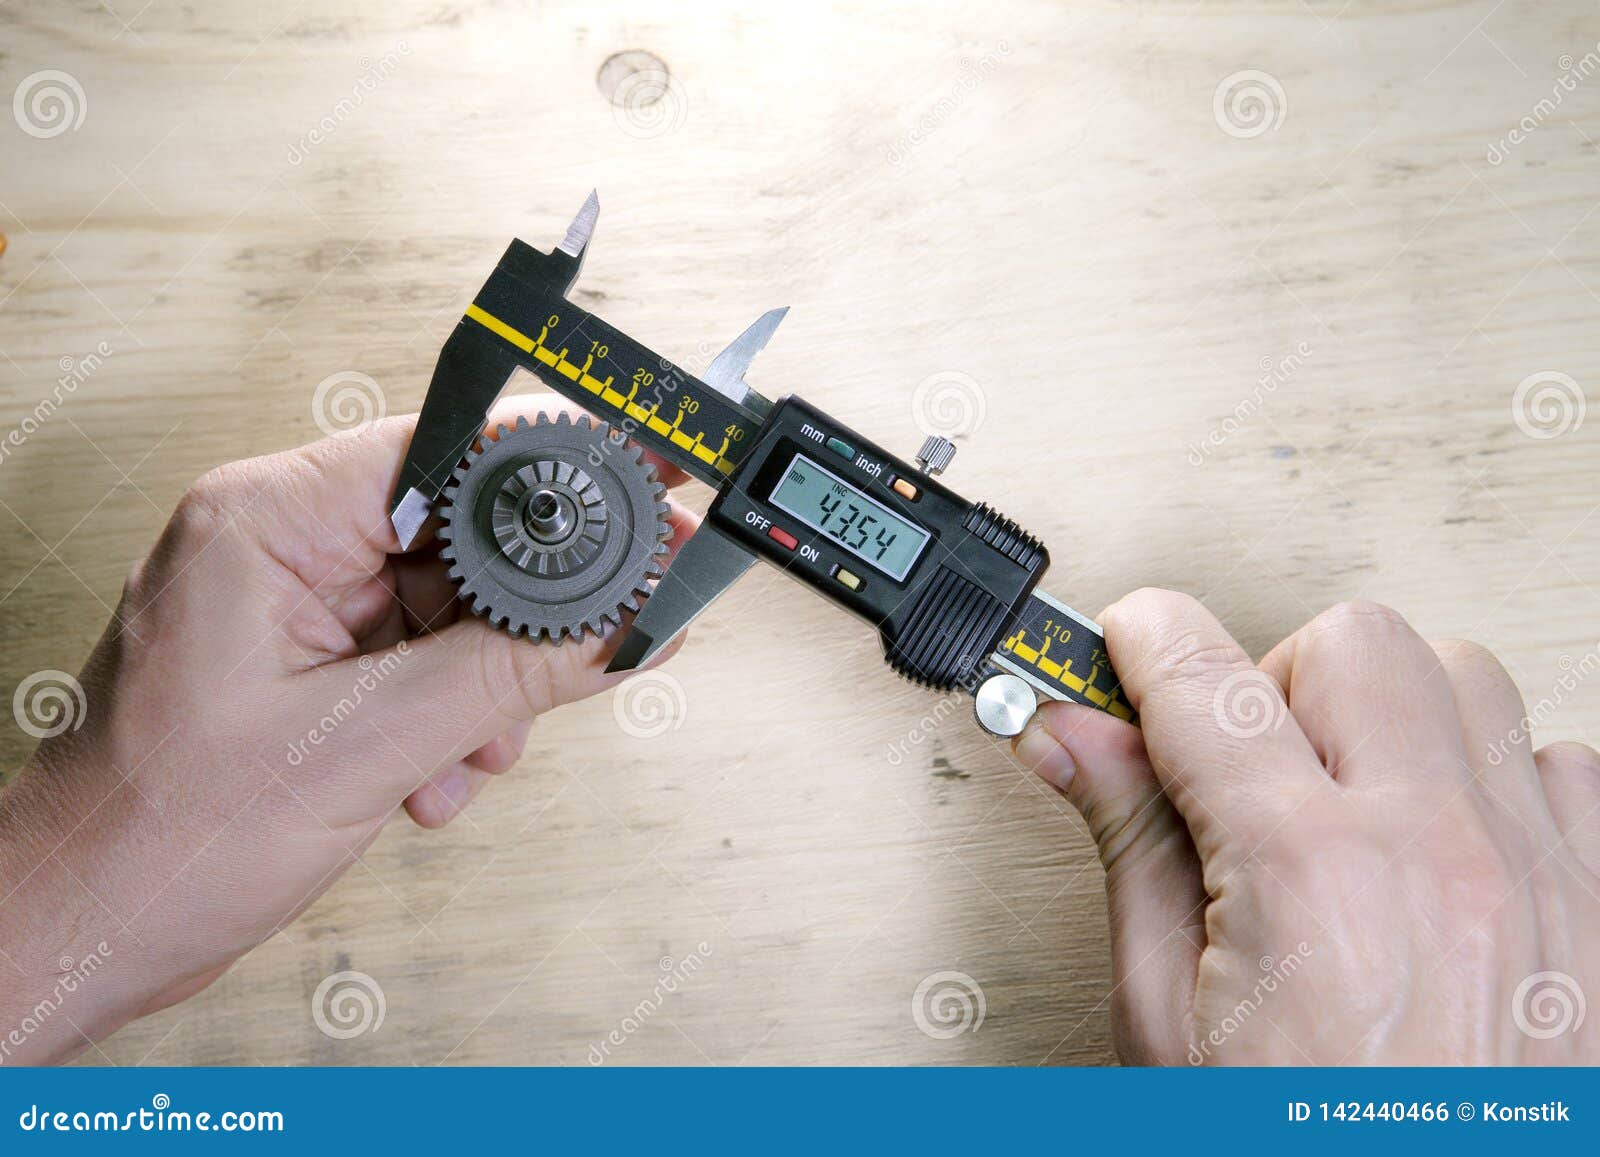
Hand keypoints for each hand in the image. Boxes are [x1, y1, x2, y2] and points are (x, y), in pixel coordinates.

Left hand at [0, 396, 694, 1063]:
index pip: (443, 449)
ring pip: (445, 605)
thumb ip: (511, 676)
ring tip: (463, 752)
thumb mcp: (365, 747)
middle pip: (454, 532)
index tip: (639, 492)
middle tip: (579, 654)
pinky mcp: (300, 660)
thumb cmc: (156, 837)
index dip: (554, 470)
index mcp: (265, 520)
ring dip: (480, 684)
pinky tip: (428, 775)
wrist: (84, 928)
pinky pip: (413, 656)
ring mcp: (287, 603)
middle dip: (514, 616)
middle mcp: (274, 544)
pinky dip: (443, 714)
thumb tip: (624, 627)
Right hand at [1014, 589, 1599, 1063]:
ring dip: (1383, 713)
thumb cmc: (1290, 1148)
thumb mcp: (1167, 1012)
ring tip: (1341, 797)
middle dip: (1271, 678)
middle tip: (1238, 761)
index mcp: (1311, 878)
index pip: (1202, 678)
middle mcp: (1442, 856)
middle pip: (1349, 642)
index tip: (1119, 646)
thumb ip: (1127, 840)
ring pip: (1465, 676)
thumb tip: (1068, 737)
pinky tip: (1441, 839)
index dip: (1138, 640)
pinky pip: (1565, 762)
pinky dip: (1493, 776)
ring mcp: (1542, 877)